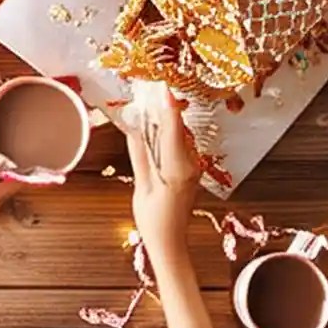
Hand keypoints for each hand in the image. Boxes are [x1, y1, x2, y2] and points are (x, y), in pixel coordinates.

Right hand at [118, 84, 200, 253]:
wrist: (170, 242)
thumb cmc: (155, 221)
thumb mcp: (142, 185)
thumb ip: (140, 153)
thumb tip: (135, 127)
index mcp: (178, 166)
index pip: (173, 126)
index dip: (167, 103)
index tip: (161, 85)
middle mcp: (190, 163)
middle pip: (177, 127)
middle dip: (162, 109)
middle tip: (145, 93)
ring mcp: (192, 166)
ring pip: (178, 134)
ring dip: (163, 121)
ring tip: (145, 110)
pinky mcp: (190, 169)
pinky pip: (177, 144)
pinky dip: (166, 135)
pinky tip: (153, 133)